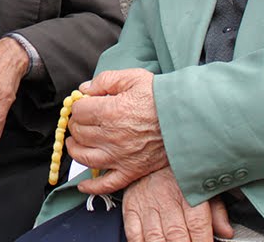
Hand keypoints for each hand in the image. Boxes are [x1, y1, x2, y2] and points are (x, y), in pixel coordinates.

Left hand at [69, 68, 169, 194]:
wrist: (188, 118)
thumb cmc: (162, 97)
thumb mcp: (134, 78)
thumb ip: (105, 80)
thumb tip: (84, 89)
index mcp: (110, 112)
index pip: (79, 111)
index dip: (79, 105)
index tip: (84, 104)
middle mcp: (112, 137)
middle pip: (79, 133)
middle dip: (77, 124)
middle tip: (83, 120)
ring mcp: (120, 157)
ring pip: (84, 158)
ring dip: (75, 149)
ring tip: (77, 142)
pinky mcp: (131, 171)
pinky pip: (106, 184)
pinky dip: (91, 186)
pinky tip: (83, 184)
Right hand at [120, 167, 231, 241]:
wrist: (150, 154)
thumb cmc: (179, 175)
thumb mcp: (202, 187)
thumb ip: (217, 212)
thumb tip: (227, 233)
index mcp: (188, 192)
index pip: (197, 224)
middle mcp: (166, 198)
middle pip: (176, 234)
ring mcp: (147, 204)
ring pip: (154, 237)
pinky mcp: (131, 208)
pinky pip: (133, 233)